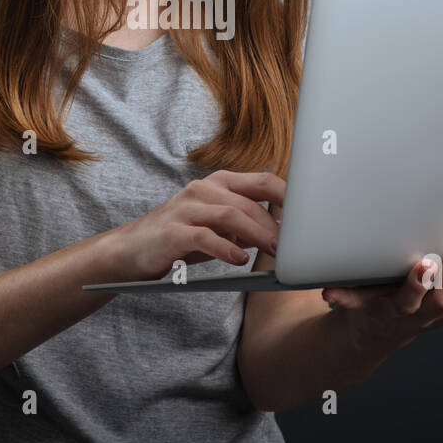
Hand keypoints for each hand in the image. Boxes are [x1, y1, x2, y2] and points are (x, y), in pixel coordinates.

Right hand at [109, 170, 283, 280]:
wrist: (133, 249)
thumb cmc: (182, 237)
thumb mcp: (218, 226)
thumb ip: (247, 224)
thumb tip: (285, 234)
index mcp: (219, 183)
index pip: (263, 181)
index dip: (289, 197)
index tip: (309, 218)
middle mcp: (203, 189)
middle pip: (250, 201)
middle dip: (275, 225)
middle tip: (293, 247)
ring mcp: (186, 208)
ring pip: (230, 215)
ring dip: (257, 235)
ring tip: (274, 253)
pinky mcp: (172, 231)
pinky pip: (204, 237)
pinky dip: (225, 248)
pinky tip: (239, 261)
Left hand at [321, 222, 442, 357]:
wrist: (370, 333)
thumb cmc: (427, 304)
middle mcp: (437, 309)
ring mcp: (403, 310)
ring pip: (417, 301)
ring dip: (422, 283)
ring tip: (426, 262)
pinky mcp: (368, 309)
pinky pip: (358, 303)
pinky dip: (347, 296)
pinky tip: (334, 289)